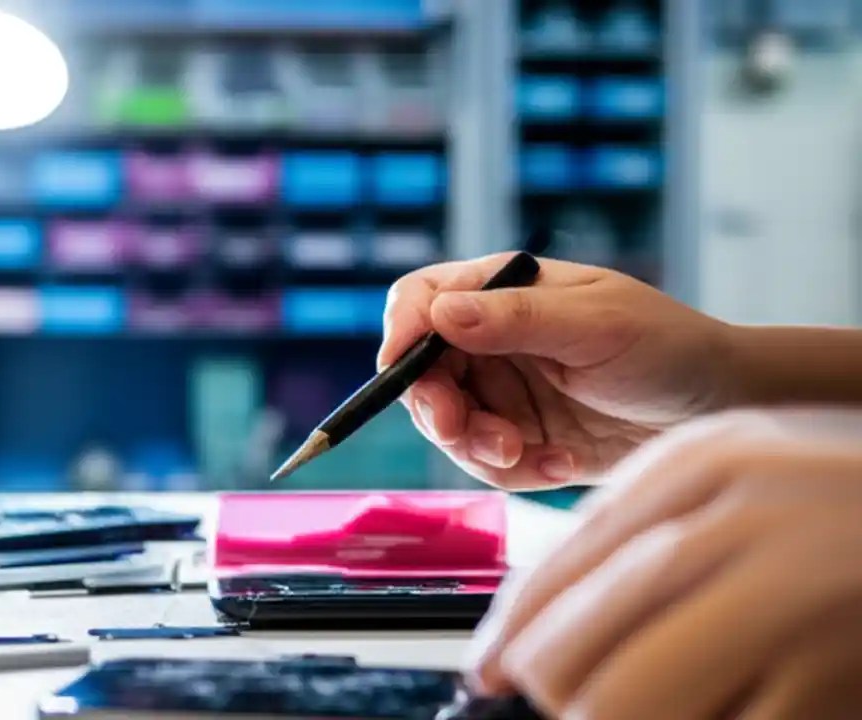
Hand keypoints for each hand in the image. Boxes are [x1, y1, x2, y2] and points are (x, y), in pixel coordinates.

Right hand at [378, 253, 732, 489]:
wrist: (721, 409)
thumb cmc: (668, 345)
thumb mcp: (595, 326)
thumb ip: (516, 320)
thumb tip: (440, 313)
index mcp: (503, 292)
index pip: (422, 300)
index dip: (401, 331)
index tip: (400, 368)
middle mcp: (492, 340)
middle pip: (421, 372)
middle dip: (437, 406)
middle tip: (461, 430)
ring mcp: (503, 391)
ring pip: (447, 425)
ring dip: (477, 446)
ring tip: (528, 454)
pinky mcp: (521, 438)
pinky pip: (487, 462)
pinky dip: (516, 470)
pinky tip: (564, 462)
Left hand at [466, 409, 861, 718]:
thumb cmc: (834, 511)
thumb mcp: (733, 486)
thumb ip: (645, 535)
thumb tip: (540, 621)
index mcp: (698, 465)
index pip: (564, 562)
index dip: (512, 629)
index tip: (487, 669)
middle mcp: (736, 521)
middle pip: (583, 636)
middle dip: (548, 685)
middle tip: (542, 701)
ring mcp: (791, 596)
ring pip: (630, 696)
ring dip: (601, 713)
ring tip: (597, 712)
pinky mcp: (831, 671)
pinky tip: (701, 711)